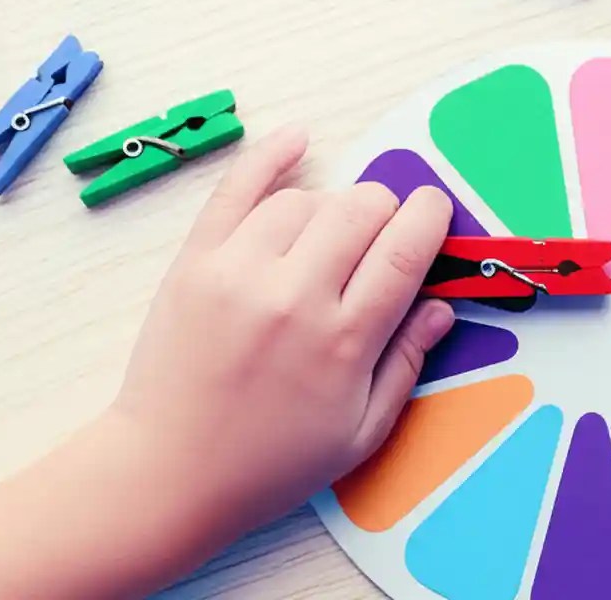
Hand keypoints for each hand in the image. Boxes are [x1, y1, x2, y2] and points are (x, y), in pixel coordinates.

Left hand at [112, 125, 456, 540]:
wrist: (169, 472)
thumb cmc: (271, 463)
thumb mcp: (360, 434)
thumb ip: (405, 364)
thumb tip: (442, 306)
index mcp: (344, 342)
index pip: (404, 249)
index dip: (430, 218)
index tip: (435, 212)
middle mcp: (295, 295)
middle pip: (361, 210)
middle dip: (386, 210)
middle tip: (381, 236)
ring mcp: (239, 272)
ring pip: (305, 199)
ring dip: (330, 208)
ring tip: (326, 241)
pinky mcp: (196, 262)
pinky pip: (236, 188)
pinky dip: (270, 155)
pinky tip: (298, 138)